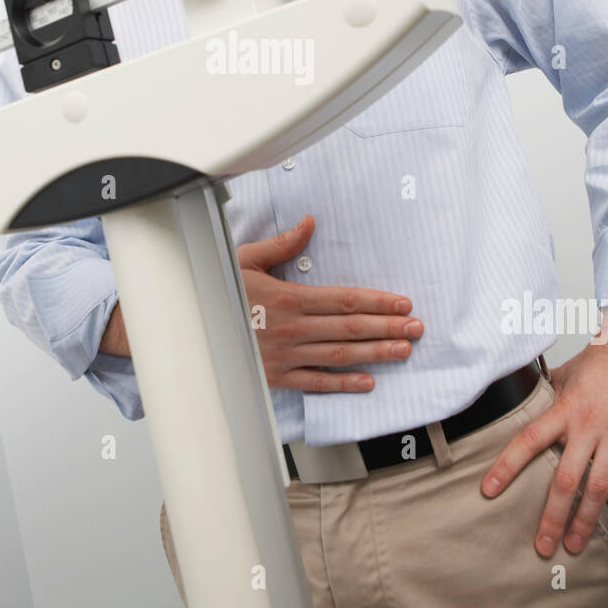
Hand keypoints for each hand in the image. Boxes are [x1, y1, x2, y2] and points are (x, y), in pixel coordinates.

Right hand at [237, 214, 422, 392]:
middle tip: (415, 328)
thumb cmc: (219, 293)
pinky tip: (368, 382)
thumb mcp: (245, 260)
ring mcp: (287, 355)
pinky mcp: (278, 376)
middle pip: (350, 328)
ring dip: (375, 353)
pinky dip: (344, 384)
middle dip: (387, 328)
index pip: (344, 300)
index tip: (402, 303)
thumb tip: (308, 223)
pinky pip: (316, 382)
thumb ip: (281, 244)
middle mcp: (292, 328)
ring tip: (402, 351)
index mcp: (288, 298)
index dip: (377, 302)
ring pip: (340, 356)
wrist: (192, 330)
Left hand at [481, 303, 607, 556]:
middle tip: (541, 545)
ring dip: (584, 521)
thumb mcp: (566, 374)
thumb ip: (547, 397)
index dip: (507, 467)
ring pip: (598, 488)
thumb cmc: (603, 358)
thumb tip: (523, 404)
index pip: (528, 441)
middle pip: (564, 479)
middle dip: (551, 516)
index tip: (489, 490)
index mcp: (565, 409)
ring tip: (573, 545)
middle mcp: (589, 426)